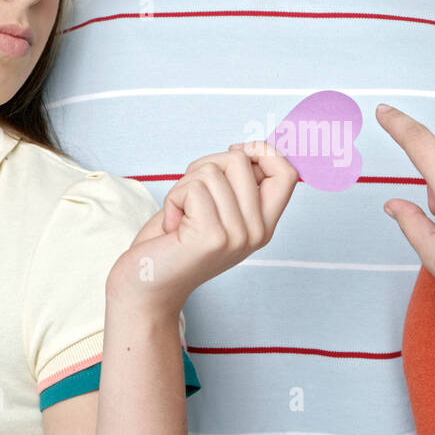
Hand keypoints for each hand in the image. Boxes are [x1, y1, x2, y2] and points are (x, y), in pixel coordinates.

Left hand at [106, 141, 298, 314]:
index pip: (287, 173)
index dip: (263, 151)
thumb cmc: (174, 243)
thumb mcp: (215, 209)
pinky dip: (173, 198)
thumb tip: (250, 148)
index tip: (236, 153)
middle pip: (241, 160)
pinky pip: (193, 187)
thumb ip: (237, 184)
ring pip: (213, 170)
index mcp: (263, 225)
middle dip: (205, 165)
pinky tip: (173, 224)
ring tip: (180, 215)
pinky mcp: (213, 236)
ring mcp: (238, 236)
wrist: (147, 287)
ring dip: (184, 185)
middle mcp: (257, 232)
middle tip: (191, 197)